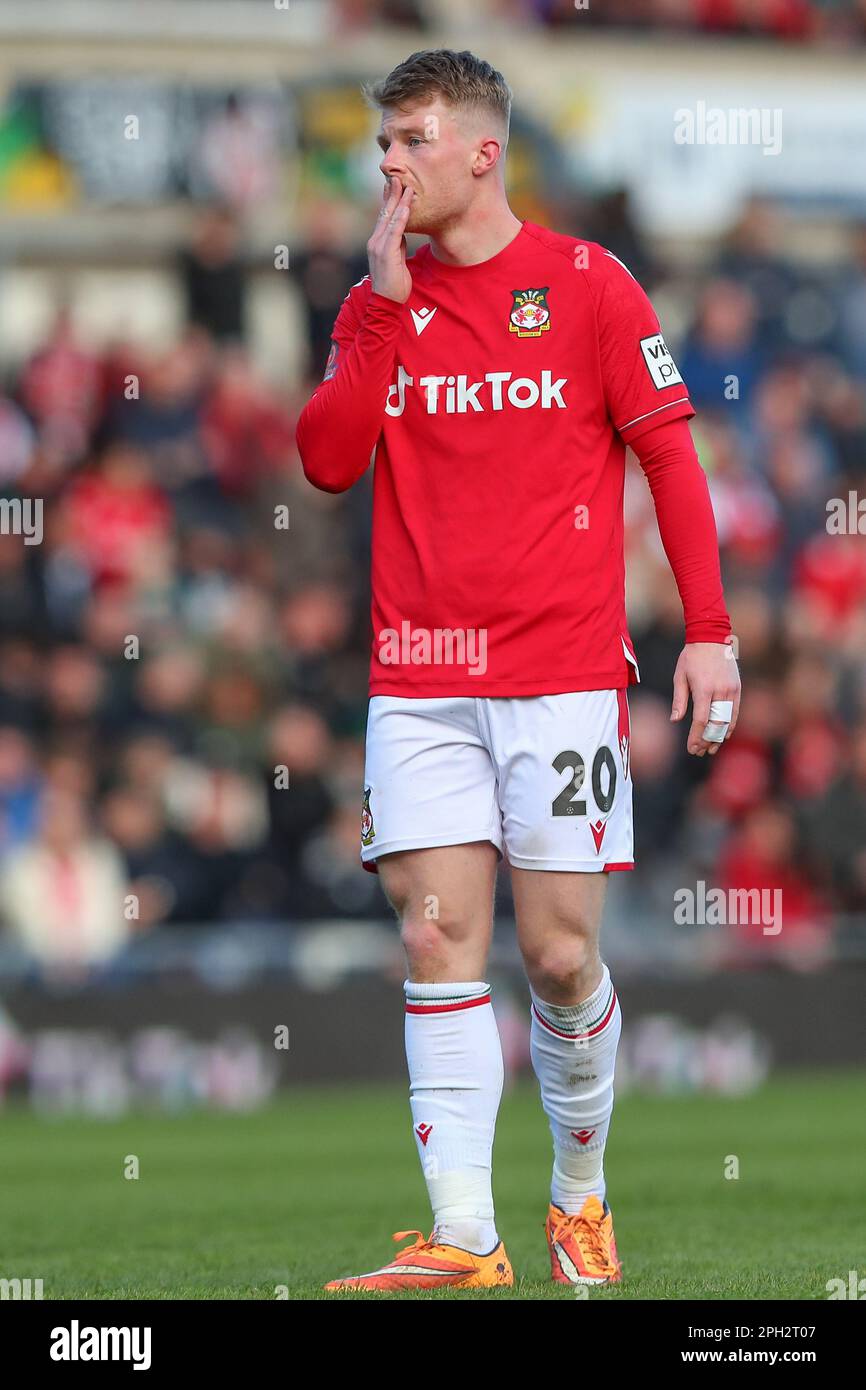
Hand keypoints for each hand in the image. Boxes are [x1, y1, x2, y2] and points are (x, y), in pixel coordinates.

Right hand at [367, 178, 413, 303]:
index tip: (394, 186)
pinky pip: (395, 231)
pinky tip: (406, 207)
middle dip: (391, 195)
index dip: (389, 201)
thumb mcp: (397, 259)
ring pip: (390, 219)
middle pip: (384, 213)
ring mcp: (379, 247)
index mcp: (377, 243)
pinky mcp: (386, 253)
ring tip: (404, 186)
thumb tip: (403, 233)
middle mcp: (375, 242)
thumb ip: (398, 245)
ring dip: (398, 202)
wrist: (386, 302)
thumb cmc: (394, 283)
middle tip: (397, 177)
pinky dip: (401, 218)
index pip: (384, 217)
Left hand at [670, 642, 740, 755]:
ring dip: (719, 737)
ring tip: (711, 749)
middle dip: (707, 741)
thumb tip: (675, 720)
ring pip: (728, 721)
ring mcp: (731, 690)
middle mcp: (720, 691)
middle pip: (716, 724)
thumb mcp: (680, 676)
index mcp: (704, 688)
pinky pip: (735, 712)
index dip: (696, 737)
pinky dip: (730, 726)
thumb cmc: (692, 657)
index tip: (691, 748)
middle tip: (699, 752)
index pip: (701, 720)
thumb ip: (679, 700)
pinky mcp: (738, 688)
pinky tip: (723, 735)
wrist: (712, 637)